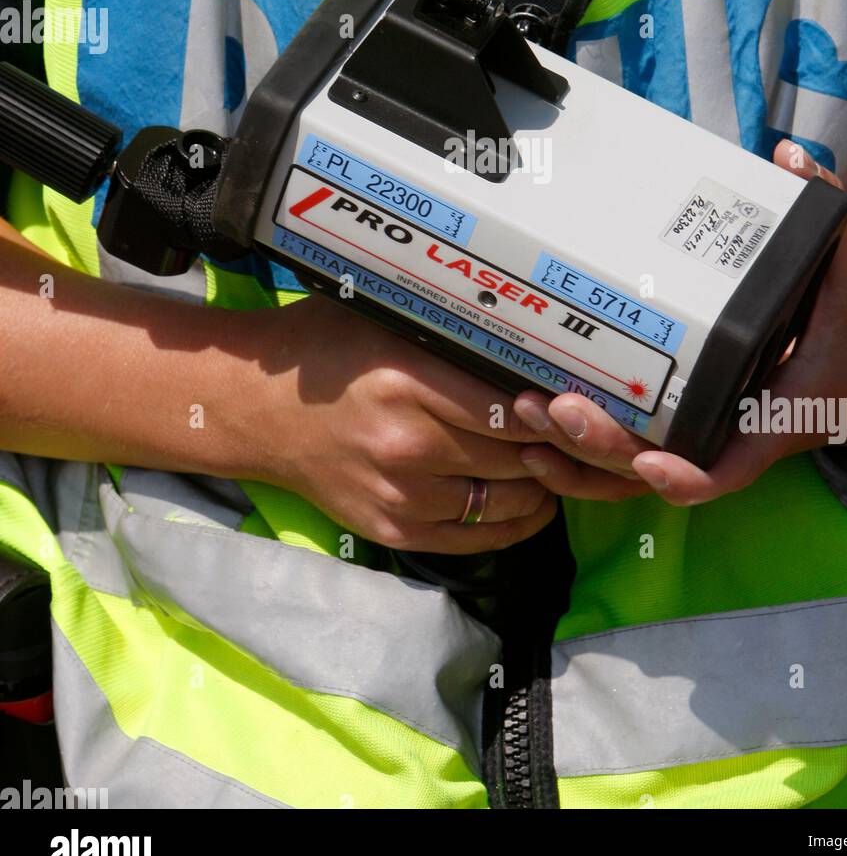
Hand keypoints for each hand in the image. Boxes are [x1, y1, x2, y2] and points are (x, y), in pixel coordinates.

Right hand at [218, 297, 556, 552]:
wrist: (257, 410)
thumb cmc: (327, 347)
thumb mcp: (385, 318)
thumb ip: (451, 330)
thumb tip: (529, 333)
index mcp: (406, 382)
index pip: (508, 407)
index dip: (551, 407)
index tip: (574, 395)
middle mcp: (406, 445)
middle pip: (515, 455)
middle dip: (555, 444)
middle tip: (580, 428)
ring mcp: (400, 496)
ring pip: (507, 500)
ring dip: (543, 482)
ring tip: (558, 458)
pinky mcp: (394, 530)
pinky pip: (478, 537)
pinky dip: (516, 521)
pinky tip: (533, 497)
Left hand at [512, 140, 846, 505]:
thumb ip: (824, 211)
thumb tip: (790, 155)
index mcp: (772, 413)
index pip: (729, 465)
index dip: (689, 474)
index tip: (650, 461)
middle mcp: (731, 436)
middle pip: (656, 467)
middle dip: (600, 443)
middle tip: (553, 404)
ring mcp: (706, 441)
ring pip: (631, 472)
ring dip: (576, 455)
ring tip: (525, 414)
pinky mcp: (688, 433)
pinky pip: (630, 460)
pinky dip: (582, 460)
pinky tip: (536, 435)